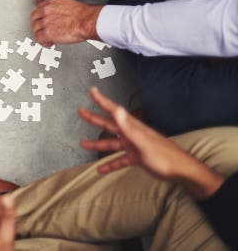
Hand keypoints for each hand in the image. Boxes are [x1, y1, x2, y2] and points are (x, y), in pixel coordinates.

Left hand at [30, 0, 101, 46]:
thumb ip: (60, 8)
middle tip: (40, 30)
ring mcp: (46, 22)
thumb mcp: (69, 4)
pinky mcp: (48, 33)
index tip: (41, 20)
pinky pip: (39, 38)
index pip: (40, 8)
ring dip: (39, 34)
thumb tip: (60, 15)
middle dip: (36, 24)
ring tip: (44, 38)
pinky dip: (42, 42)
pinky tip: (47, 43)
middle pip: (34, 18)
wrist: (87, 21)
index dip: (40, 15)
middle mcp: (47, 11)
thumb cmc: (84, 15)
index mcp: (52, 3)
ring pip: (35, 28)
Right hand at [79, 87, 225, 199]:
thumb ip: (128, 127)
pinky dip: (110, 164)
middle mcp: (131, 134)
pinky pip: (120, 160)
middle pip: (109, 125)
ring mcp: (134, 146)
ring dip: (97, 144)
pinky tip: (101, 170)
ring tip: (83, 143)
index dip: (102, 101)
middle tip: (81, 111)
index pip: (114, 111)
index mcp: (132, 128)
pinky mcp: (137, 158)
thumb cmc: (164, 156)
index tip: (92, 91)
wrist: (181, 171)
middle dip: (95, 118)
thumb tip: (117, 110)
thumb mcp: (143, 142)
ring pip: (112, 144)